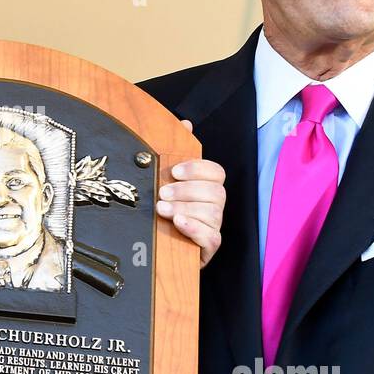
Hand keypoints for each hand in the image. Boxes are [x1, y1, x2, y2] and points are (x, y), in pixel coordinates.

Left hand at [155, 121, 224, 267]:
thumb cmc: (165, 211)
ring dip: (186, 208)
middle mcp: (214, 207)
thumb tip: (186, 124)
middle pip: (216, 193)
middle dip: (187, 191)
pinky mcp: (208, 248)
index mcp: (207, 188)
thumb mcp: (167, 181)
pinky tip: (179, 223)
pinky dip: (194, 228)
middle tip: (162, 193)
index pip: (216, 172)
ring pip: (213, 214)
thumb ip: (177, 152)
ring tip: (162, 209)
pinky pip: (211, 237)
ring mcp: (213, 227)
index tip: (174, 172)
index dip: (197, 169)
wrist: (157, 249)